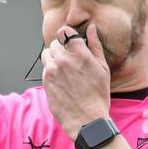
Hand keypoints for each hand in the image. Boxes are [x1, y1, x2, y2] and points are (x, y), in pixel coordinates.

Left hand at [41, 24, 110, 139]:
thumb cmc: (98, 95)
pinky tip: (61, 80)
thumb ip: (95, 46)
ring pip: (46, 54)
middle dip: (61, 48)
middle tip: (70, 59)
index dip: (67, 35)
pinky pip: (44, 69)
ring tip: (64, 68)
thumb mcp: (102, 69)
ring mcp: (52, 71)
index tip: (70, 41)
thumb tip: (91, 28)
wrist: (87, 120)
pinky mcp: (45, 82)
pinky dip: (51, 70)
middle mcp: (63, 60)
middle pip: (54, 43)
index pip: (64, 31)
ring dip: (53, 57)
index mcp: (79, 54)